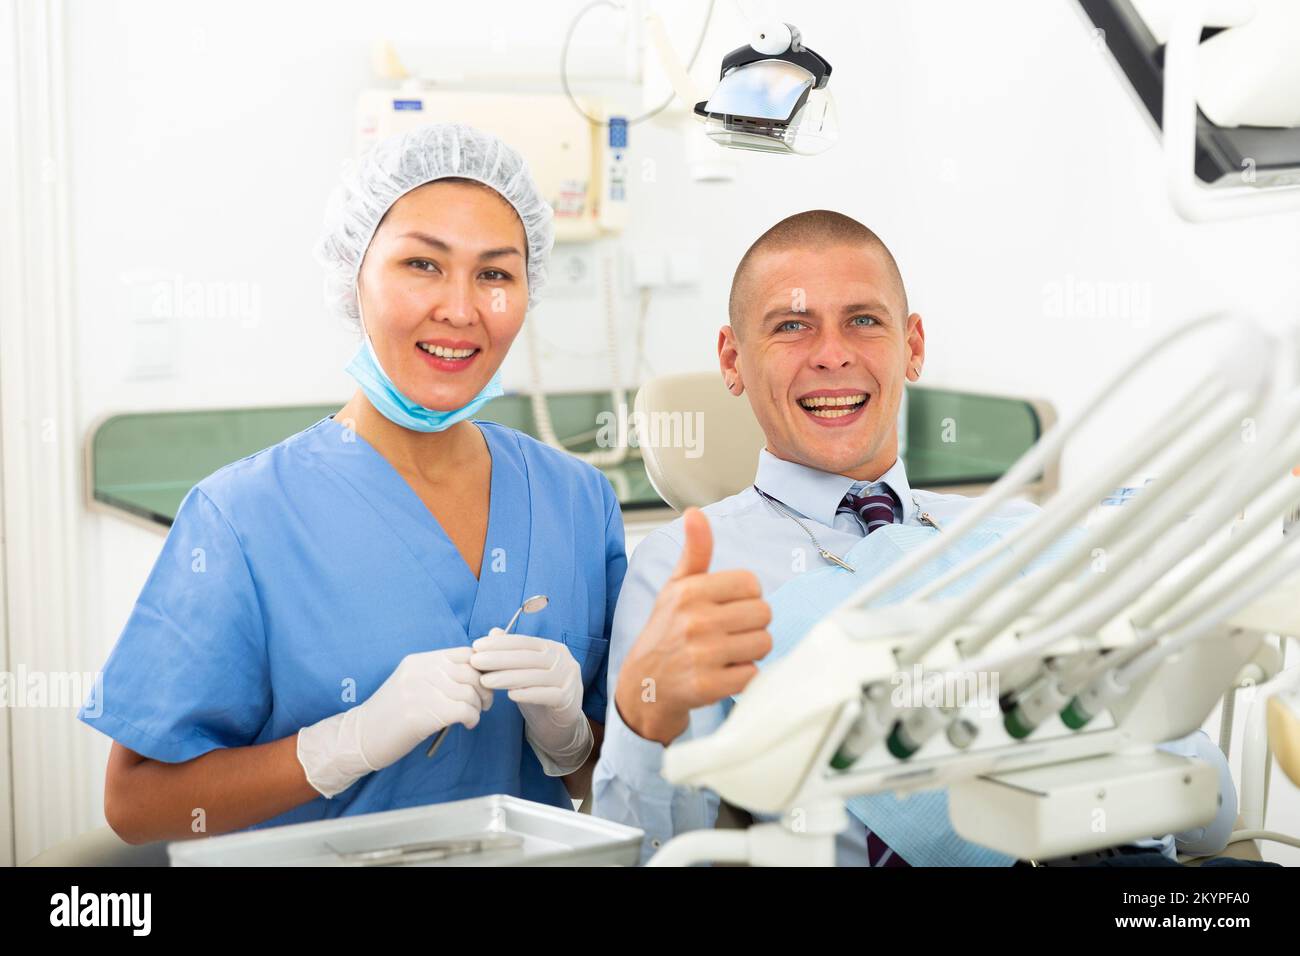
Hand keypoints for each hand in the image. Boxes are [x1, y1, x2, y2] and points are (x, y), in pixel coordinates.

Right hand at [297, 647, 491, 797]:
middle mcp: (421, 670)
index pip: (465, 653)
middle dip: (485, 690)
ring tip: (472, 716)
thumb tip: (479, 675)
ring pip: (470, 692)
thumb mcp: (414, 684)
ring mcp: (420, 690)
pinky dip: (472, 718)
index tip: (482, 685)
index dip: (482, 669)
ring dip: (478, 707)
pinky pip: (464, 710)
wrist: (360, 737)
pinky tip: (467, 725)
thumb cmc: (392, 715)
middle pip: (472, 672)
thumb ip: (440, 676)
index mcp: (420, 660)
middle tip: (484, 704)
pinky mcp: (421, 714)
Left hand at [470, 630, 592, 775]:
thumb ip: (512, 651)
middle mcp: (563, 660)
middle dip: (499, 658)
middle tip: (475, 661)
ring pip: (535, 676)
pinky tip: (510, 695)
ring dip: (507, 678)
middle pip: (528, 657)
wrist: (559, 722)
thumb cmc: (539, 691)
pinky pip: (547, 695)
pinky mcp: (568, 699)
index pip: (524, 642)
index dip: (500, 643)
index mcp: (552, 648)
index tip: (476, 645)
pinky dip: (528, 694)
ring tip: (485, 681)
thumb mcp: (525, 670)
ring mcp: (568, 679)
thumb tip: (494, 632)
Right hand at [614, 508, 771, 745]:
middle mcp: (695, 620)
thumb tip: (694, 512)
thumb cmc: (666, 630)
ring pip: (763, 644)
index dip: (745, 597)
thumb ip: (695, 551)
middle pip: (764, 614)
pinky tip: (722, 674)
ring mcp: (701, 655)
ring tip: (725, 654)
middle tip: (727, 634)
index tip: (726, 608)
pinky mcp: (708, 686)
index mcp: (689, 590)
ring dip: (750, 652)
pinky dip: (743, 677)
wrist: (644, 686)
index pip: (752, 583)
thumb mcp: (676, 587)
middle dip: (751, 626)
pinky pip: (753, 675)